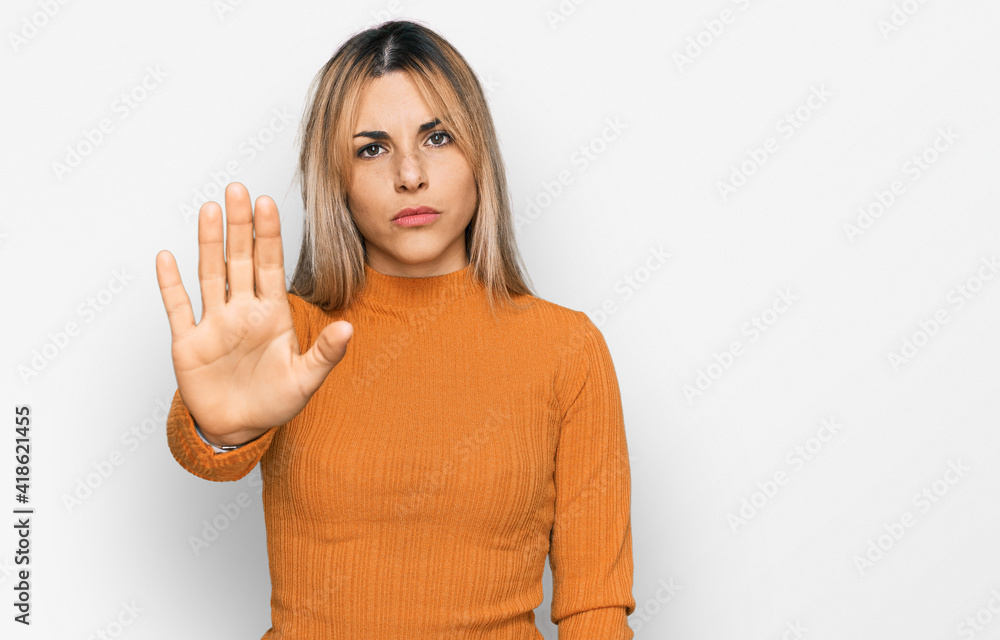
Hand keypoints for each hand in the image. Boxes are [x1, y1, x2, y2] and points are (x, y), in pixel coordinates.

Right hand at [155, 182, 352, 445]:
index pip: (271, 265)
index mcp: (272, 314)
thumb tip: (349, 328)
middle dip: (239, 226)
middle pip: (240, 259)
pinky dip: (171, 284)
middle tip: (237, 190)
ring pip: (210, 274)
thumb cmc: (274, 402)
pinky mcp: (189, 343)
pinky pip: (178, 307)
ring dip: (208, 243)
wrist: (239, 428)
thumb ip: (326, 353)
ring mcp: (214, 324)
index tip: (267, 203)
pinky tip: (167, 258)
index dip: (268, 235)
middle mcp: (242, 311)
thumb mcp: (306, 379)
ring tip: (208, 209)